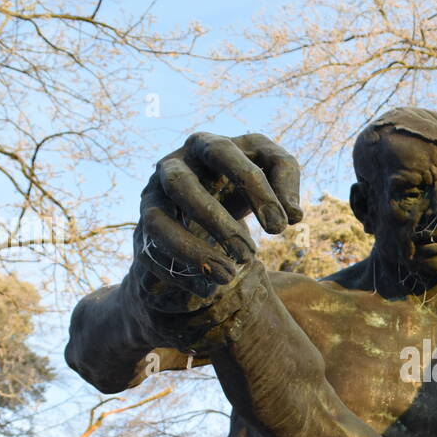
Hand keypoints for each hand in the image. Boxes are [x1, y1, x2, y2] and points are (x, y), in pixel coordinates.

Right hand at [135, 132, 302, 299]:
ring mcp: (151, 199)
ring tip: (227, 278)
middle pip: (182, 187)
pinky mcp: (143, 231)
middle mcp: (171, 167)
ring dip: (191, 252)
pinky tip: (209, 291)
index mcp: (204, 145)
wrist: (202, 205)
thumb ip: (285, 182)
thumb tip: (293, 215)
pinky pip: (152, 254)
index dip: (253, 189)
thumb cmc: (241, 182)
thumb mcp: (268, 170)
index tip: (280, 228)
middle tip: (250, 254)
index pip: (224, 155)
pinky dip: (180, 275)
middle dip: (216, 222)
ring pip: (158, 223)